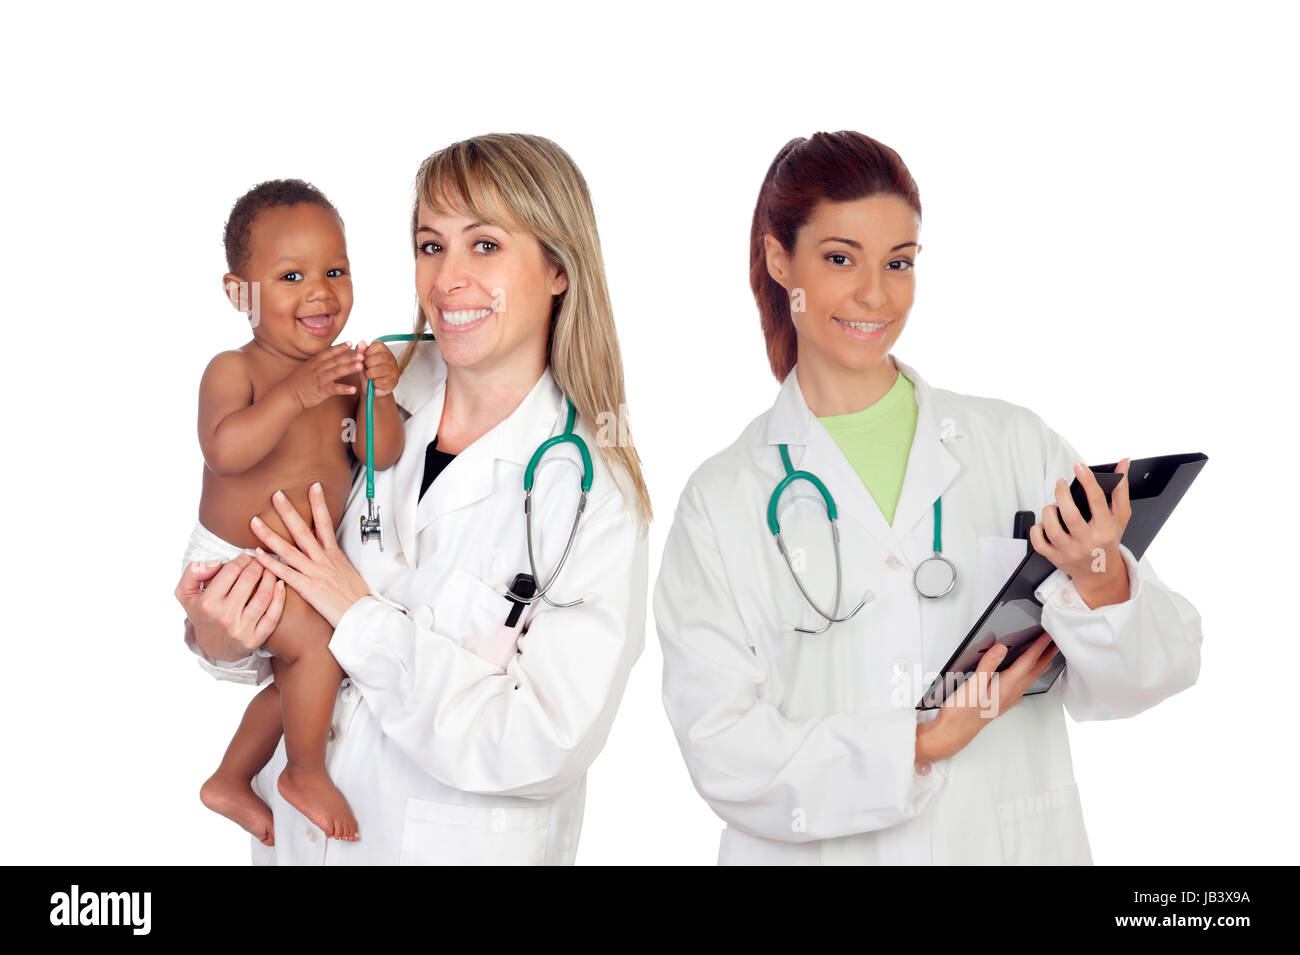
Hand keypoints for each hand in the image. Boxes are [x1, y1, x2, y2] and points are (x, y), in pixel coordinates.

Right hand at [175, 554, 284, 660]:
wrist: (212, 648)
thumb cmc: (202, 614)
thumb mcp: (186, 594)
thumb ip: (193, 573)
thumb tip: (216, 562)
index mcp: (207, 603)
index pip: (231, 571)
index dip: (242, 559)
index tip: (247, 557)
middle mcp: (224, 616)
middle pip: (249, 580)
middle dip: (258, 565)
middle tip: (261, 561)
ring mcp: (241, 629)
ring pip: (263, 595)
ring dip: (271, 577)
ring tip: (271, 569)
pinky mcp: (255, 639)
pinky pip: (273, 615)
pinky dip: (280, 597)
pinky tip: (280, 584)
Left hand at [249, 482, 371, 627]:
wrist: (363, 613)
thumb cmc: (357, 597)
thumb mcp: (349, 572)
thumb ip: (334, 561)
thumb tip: (327, 554)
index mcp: (334, 554)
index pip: (326, 523)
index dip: (319, 504)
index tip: (314, 487)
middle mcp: (323, 559)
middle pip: (303, 530)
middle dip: (288, 511)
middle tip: (276, 495)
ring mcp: (314, 572)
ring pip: (288, 549)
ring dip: (269, 534)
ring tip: (255, 522)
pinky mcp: (307, 587)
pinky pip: (284, 572)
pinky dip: (270, 563)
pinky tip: (257, 554)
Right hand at [285, 341, 363, 409]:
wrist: (288, 394)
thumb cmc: (298, 382)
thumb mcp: (307, 368)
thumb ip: (318, 362)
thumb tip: (328, 357)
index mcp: (315, 363)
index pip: (329, 352)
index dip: (340, 347)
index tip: (351, 342)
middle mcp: (318, 369)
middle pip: (336, 360)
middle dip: (349, 356)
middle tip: (363, 353)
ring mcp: (319, 379)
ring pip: (336, 372)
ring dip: (348, 368)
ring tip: (360, 366)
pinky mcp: (320, 391)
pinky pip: (334, 389)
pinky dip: (344, 389)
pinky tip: (353, 389)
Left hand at [354, 340, 398, 397]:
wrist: (370, 388)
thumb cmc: (367, 371)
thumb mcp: (361, 360)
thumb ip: (360, 351)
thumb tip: (361, 342)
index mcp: (384, 351)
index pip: (378, 345)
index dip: (368, 352)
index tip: (365, 358)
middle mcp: (391, 359)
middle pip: (380, 357)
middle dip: (368, 363)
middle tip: (366, 368)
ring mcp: (394, 370)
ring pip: (381, 369)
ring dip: (370, 374)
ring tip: (368, 375)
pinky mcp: (393, 382)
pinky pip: (382, 381)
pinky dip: (374, 383)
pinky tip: (373, 382)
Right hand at [917, 633, 1059, 762]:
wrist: (953, 733)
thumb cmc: (961, 712)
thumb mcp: (972, 684)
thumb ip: (988, 665)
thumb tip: (1002, 648)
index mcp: (1005, 686)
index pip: (1027, 662)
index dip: (1038, 647)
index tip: (1048, 636)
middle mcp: (1009, 694)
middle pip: (1033, 671)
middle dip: (1046, 656)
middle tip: (1057, 645)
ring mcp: (1005, 700)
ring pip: (1028, 680)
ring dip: (1039, 668)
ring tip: (1047, 659)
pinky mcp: (998, 704)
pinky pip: (1020, 690)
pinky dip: (1027, 681)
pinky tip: (1024, 685)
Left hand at [1030, 458, 1132, 608]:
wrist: (1100, 574)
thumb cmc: (1108, 541)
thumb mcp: (1120, 518)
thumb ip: (1121, 490)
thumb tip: (1123, 464)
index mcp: (1105, 530)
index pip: (1097, 502)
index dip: (1088, 481)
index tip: (1080, 466)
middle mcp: (1088, 542)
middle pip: (1070, 515)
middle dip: (1062, 494)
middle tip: (1061, 483)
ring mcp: (1070, 552)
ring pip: (1052, 528)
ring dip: (1049, 511)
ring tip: (1054, 505)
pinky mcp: (1055, 558)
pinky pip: (1038, 542)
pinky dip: (1037, 529)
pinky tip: (1045, 523)